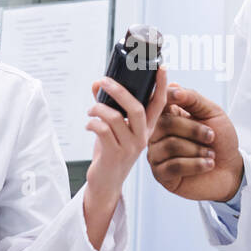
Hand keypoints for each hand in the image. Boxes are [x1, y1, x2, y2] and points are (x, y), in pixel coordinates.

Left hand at [83, 68, 169, 211]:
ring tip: (91, 109)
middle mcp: (142, 137)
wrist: (106, 182)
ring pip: (116, 118)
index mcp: (147, 128)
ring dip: (99, 108)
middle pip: (137, 108)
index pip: (159, 104)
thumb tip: (98, 82)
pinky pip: (102, 131)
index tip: (162, 67)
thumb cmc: (111, 152)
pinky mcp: (114, 154)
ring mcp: (129, 147)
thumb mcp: (114, 128)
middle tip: (104, 81)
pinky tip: (89, 125)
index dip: (161, 86)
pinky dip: (92, 123)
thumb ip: (107, 104)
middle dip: (119, 91)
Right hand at [147, 82, 242, 201]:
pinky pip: (173, 166)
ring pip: (170, 145)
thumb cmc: (221, 141)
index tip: (179, 96)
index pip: (159, 102)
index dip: (166, 97)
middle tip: (211, 137)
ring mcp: (157, 155)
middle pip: (165, 124)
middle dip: (194, 130)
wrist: (231, 170)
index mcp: (168, 116)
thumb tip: (173, 87)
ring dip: (197, 150)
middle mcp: (157, 134)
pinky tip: (207, 165)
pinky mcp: (162, 175)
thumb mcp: (212, 113)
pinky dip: (195, 164)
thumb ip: (193, 98)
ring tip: (210, 154)